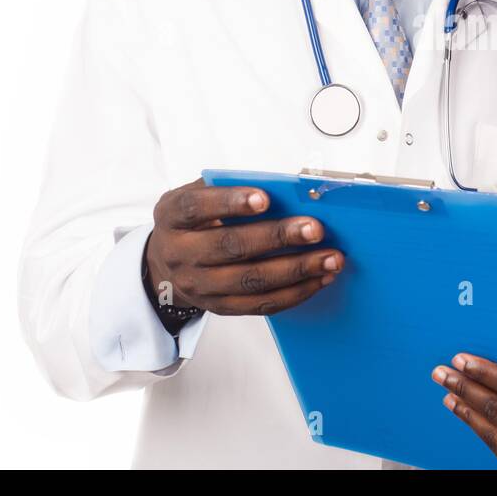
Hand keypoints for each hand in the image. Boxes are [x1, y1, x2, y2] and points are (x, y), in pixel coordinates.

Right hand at [145, 176, 343, 316]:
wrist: (165, 264)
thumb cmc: (194, 220)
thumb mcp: (199, 195)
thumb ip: (231, 188)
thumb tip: (288, 189)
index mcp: (174, 216)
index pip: (197, 207)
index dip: (231, 202)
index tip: (265, 198)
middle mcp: (182, 254)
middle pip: (231, 247)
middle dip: (278, 237)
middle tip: (316, 229)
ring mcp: (200, 286)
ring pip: (252, 280)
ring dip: (297, 270)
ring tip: (331, 258)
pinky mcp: (220, 307)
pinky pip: (261, 305)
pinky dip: (295, 292)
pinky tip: (320, 278)